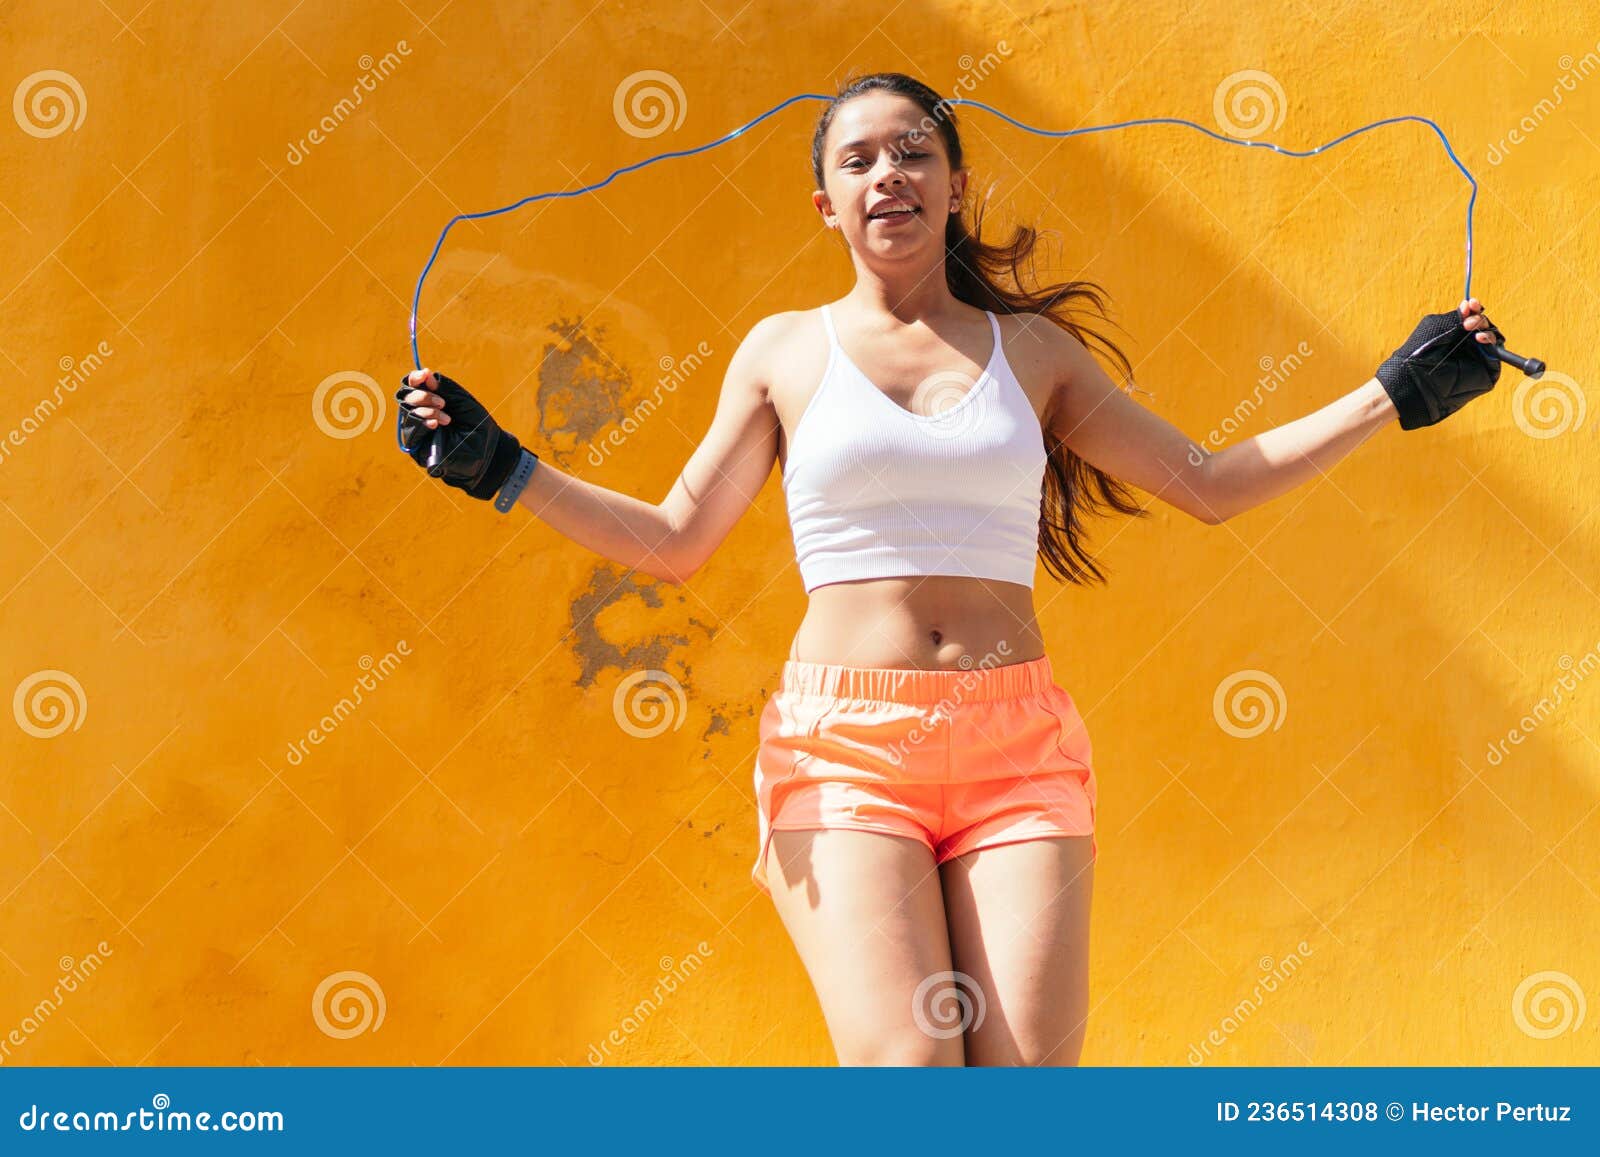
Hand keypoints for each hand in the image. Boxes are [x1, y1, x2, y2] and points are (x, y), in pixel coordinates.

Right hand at [394, 369, 523, 499]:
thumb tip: (426, 375)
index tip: (424, 374)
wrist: (486, 453)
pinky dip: (422, 423)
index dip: (415, 378)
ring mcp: (418, 430)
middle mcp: (421, 414)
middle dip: (421, 395)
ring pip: (408, 412)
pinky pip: (410, 430)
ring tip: (447, 418)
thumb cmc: (477, 427)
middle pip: (405, 397)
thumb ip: (444, 389)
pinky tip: (436, 424)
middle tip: (443, 402)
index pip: (414, 386)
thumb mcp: (463, 402)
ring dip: (426, 410)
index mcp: (431, 401)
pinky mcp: (417, 447)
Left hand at [1375, 298, 1505, 429]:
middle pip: (1484, 325)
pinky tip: (1480, 338)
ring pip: (1492, 337)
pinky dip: (1492, 342)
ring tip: (1473, 329)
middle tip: (1467, 322)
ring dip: (1486, 328)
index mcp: (1453, 333)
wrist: (1416, 378)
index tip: (1470, 303)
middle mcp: (1466, 344)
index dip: (1473, 309)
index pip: (1471, 317)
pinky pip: (1496, 353)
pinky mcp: (1484, 369)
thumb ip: (1454, 317)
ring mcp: (1476, 356)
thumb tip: (1469, 307)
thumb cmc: (1420, 352)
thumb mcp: (1436, 327)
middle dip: (1479, 318)